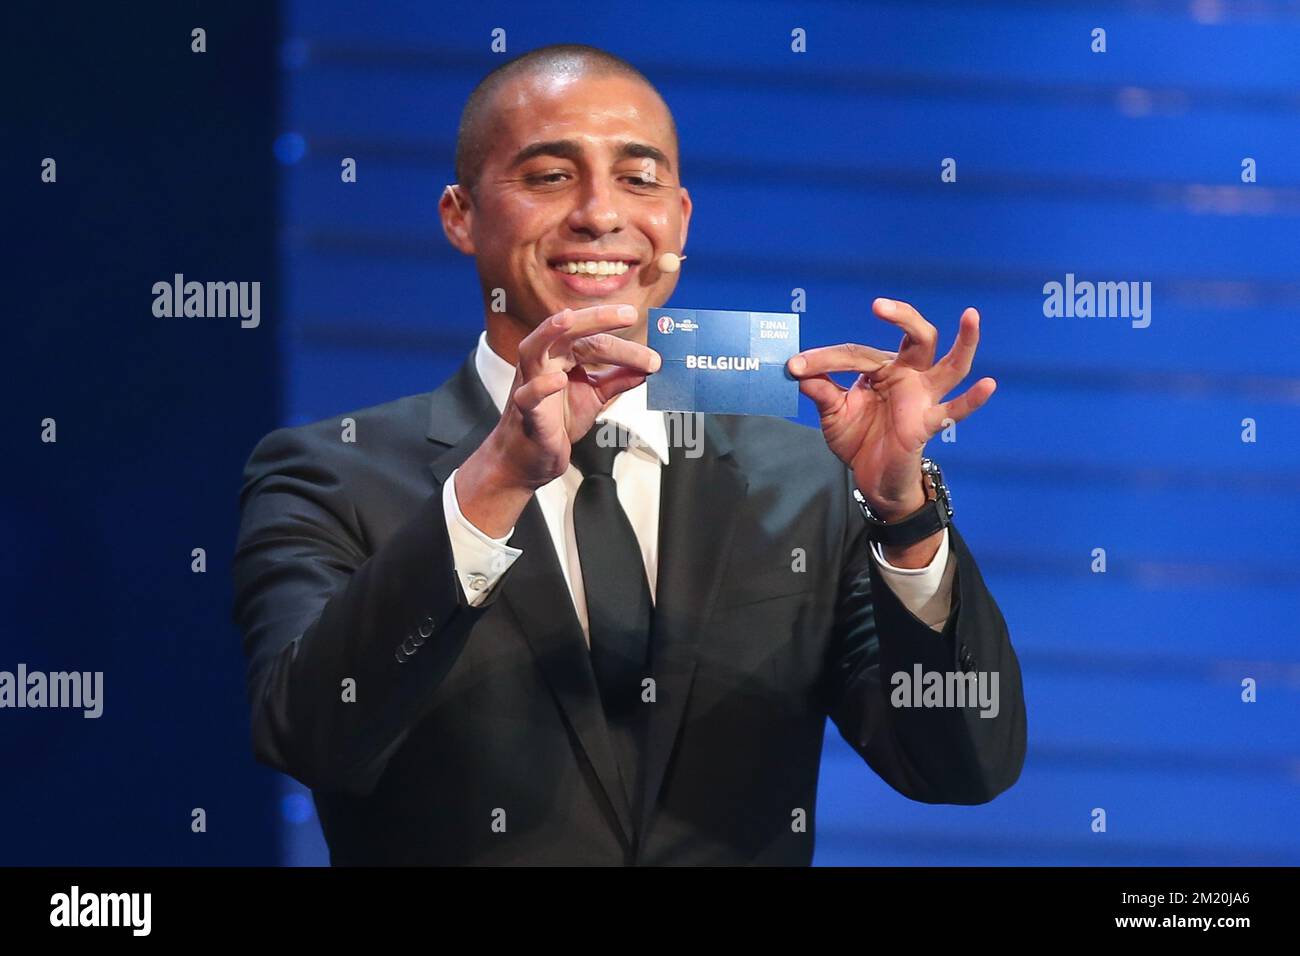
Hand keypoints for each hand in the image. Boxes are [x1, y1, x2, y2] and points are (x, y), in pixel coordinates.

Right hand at [482, 303, 661, 491]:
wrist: (532, 456)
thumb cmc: (558, 420)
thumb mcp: (595, 396)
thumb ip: (618, 380)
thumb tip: (648, 368)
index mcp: (562, 354)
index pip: (595, 340)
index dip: (625, 346)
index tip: (654, 355)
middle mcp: (545, 361)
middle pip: (567, 331)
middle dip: (597, 318)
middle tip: (629, 315)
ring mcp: (530, 382)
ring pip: (534, 348)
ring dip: (549, 331)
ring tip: (568, 319)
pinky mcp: (525, 409)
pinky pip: (529, 394)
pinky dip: (542, 386)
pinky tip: (558, 380)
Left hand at [786, 298, 994, 520]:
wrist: (871, 478)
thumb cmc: (858, 438)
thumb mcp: (833, 413)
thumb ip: (821, 392)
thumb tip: (799, 372)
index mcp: (883, 368)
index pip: (855, 353)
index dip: (823, 359)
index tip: (795, 366)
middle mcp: (909, 375)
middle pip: (917, 337)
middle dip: (901, 317)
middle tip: (878, 306)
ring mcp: (923, 397)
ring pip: (950, 364)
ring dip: (964, 341)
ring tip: (971, 315)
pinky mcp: (929, 423)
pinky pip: (956, 411)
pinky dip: (972, 400)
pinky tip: (988, 385)